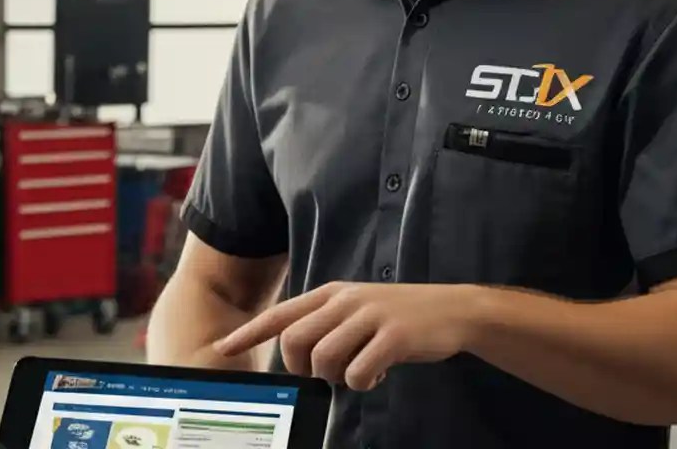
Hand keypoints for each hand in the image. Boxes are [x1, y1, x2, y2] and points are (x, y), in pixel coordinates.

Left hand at [214, 282, 477, 390]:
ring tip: (357, 371)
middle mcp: (346, 301)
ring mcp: (370, 316)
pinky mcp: (393, 335)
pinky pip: (358, 371)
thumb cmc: (400, 316)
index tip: (223, 348)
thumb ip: (328, 325)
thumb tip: (298, 356)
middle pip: (295, 341)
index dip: (249, 333)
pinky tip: (380, 373)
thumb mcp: (358, 309)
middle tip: (324, 374)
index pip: (281, 313)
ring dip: (335, 377)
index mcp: (332, 294)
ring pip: (324, 358)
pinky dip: (363, 382)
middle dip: (302, 367)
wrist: (453, 310)